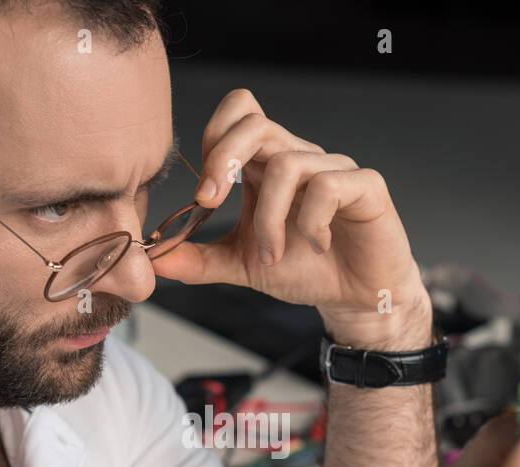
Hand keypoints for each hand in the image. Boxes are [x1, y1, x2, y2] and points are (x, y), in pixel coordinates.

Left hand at [150, 89, 431, 349]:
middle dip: (222, 160)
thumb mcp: (241, 266)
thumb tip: (153, 259)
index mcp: (266, 165)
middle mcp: (299, 157)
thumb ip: (199, 259)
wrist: (355, 297)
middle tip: (210, 203)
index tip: (202, 196)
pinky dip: (312, 222)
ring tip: (272, 255)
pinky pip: (328, 185)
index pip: (238, 115)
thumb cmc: (306, 270)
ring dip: (268, 219)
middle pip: (254, 123)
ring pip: (286, 165)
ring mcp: (333, 168)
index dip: (213, 143)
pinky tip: (318, 246)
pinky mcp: (366, 186)